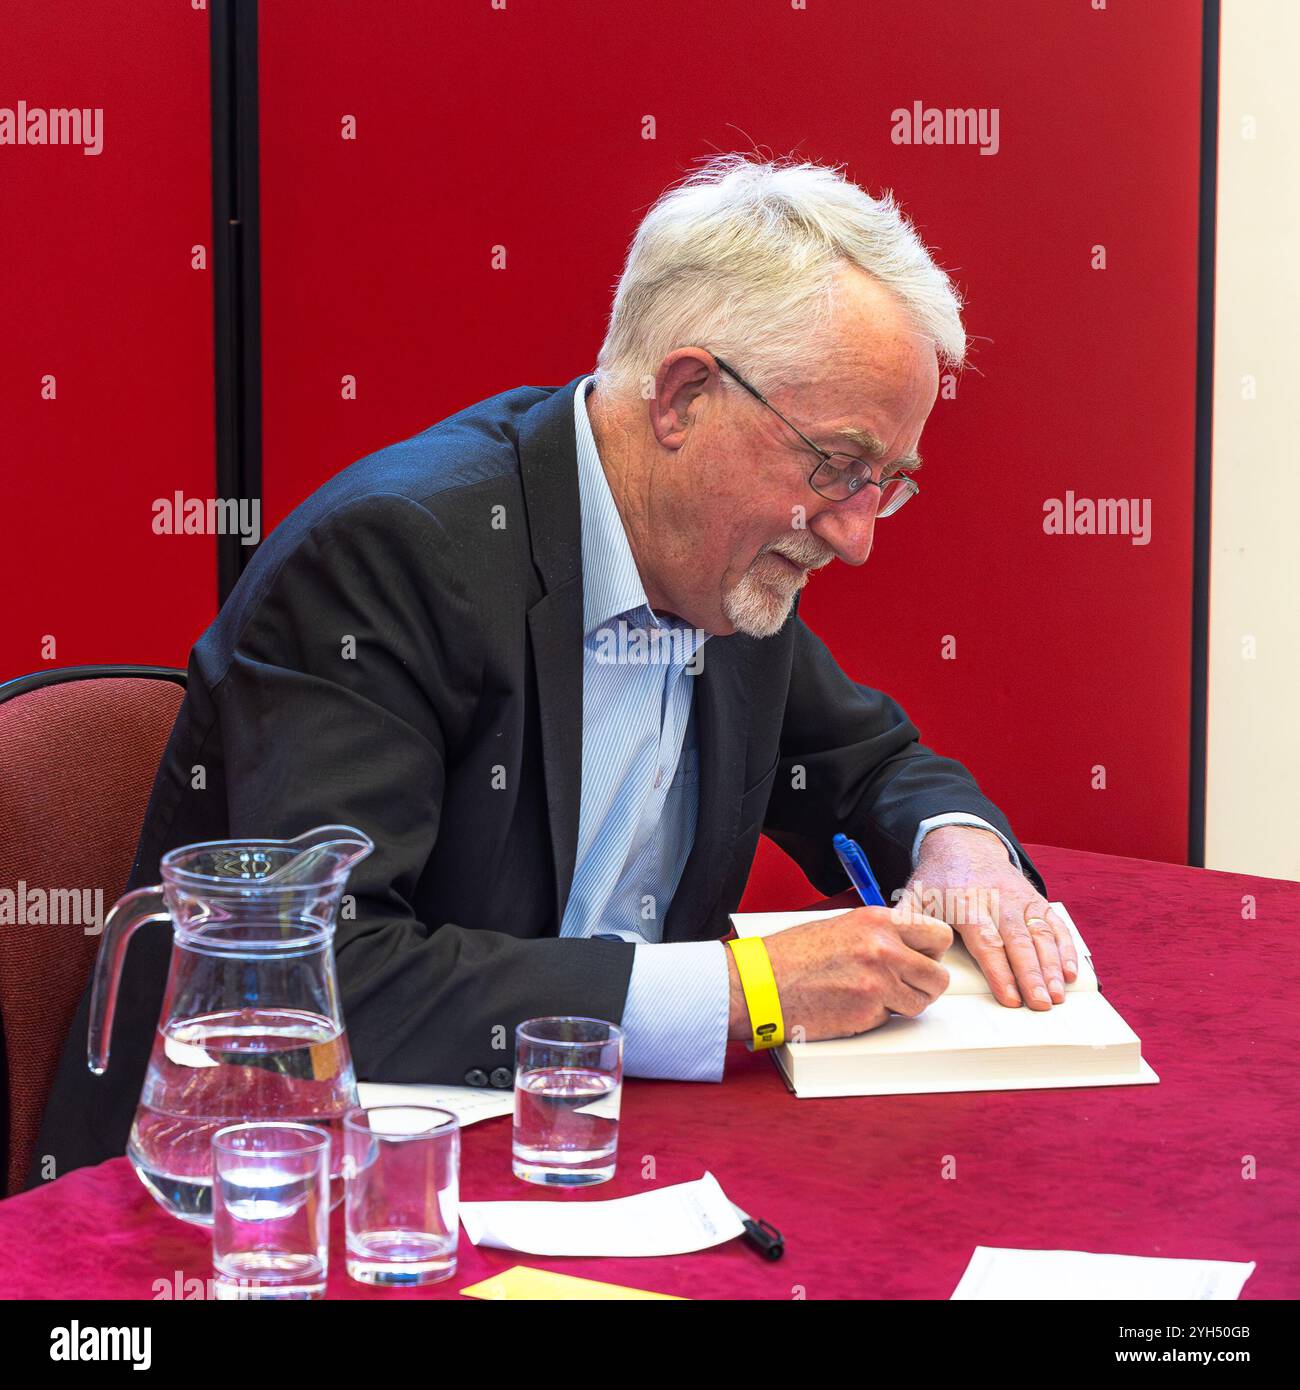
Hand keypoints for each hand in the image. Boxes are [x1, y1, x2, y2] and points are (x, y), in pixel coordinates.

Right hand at [726, 904, 952, 1041]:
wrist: (761, 983)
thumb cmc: (792, 956)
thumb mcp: (842, 926)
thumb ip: (879, 934)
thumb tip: (908, 946)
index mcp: (877, 921)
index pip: (938, 935)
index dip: (933, 952)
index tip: (924, 958)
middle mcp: (883, 948)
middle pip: (938, 976)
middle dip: (925, 984)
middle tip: (904, 984)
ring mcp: (877, 983)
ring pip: (920, 1003)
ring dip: (903, 1004)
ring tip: (875, 995)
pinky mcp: (868, 1012)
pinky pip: (892, 1019)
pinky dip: (877, 1016)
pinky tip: (853, 1005)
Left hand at [905, 825, 1078, 1008]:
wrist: (964, 844)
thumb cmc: (938, 880)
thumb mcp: (916, 896)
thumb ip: (907, 924)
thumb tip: (897, 953)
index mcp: (966, 902)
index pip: (986, 941)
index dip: (999, 971)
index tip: (1010, 998)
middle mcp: (997, 899)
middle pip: (1018, 941)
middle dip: (1031, 975)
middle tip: (1040, 1004)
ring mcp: (1019, 899)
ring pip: (1040, 934)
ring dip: (1051, 966)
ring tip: (1056, 996)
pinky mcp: (1035, 900)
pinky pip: (1055, 925)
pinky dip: (1065, 948)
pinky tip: (1069, 973)